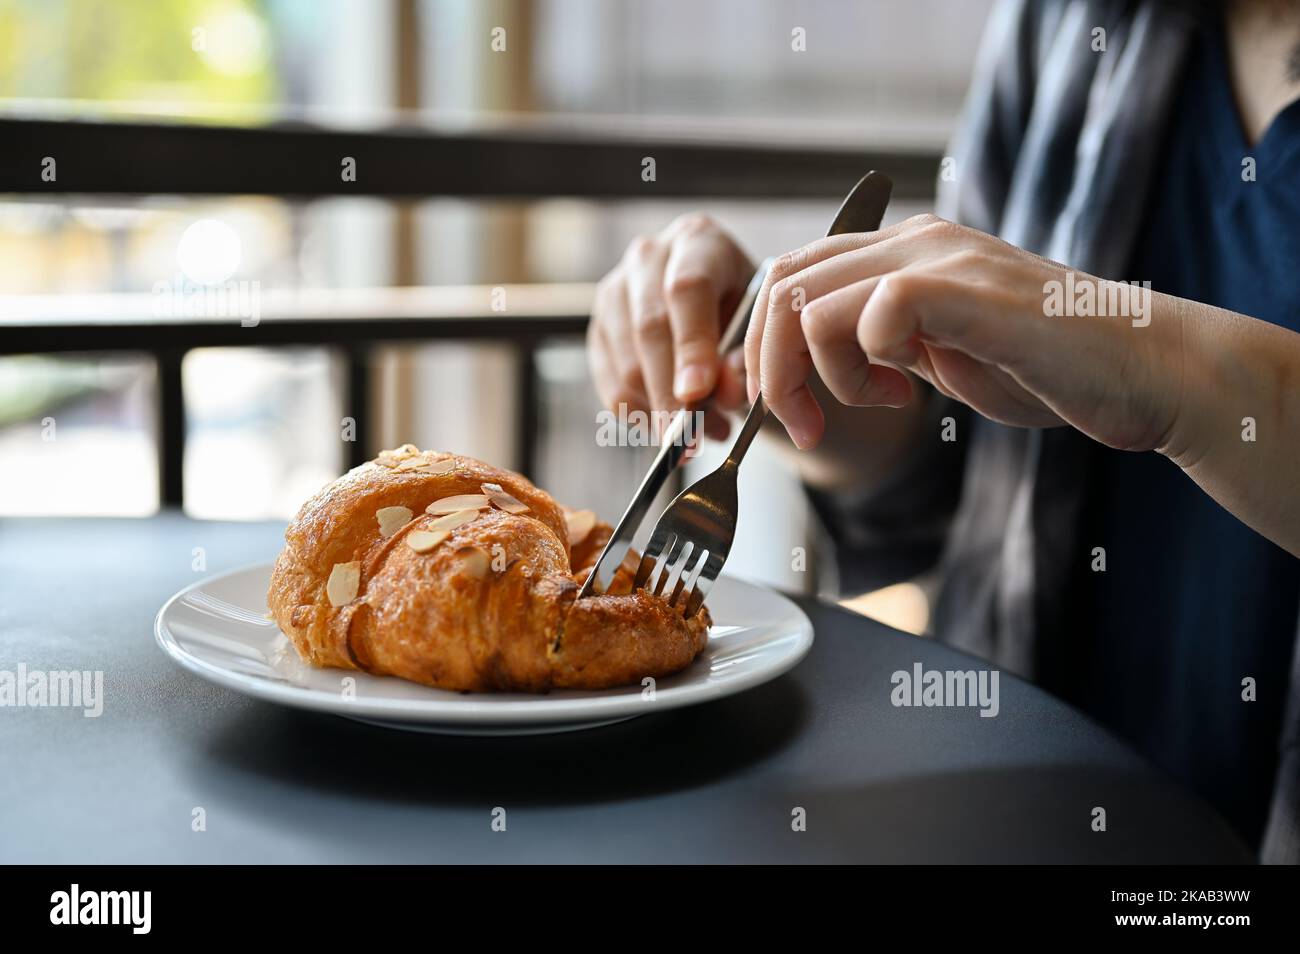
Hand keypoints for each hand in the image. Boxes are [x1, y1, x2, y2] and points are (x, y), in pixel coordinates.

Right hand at [588, 213, 753, 439]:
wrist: (720, 299)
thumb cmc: (746, 311)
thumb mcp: (758, 327)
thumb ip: (744, 360)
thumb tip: (718, 396)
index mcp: (698, 241)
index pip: (687, 289)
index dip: (691, 344)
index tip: (698, 392)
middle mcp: (649, 256)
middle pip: (649, 327)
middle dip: (668, 391)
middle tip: (687, 437)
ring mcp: (616, 289)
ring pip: (625, 359)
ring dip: (656, 410)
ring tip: (692, 439)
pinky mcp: (597, 325)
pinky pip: (609, 381)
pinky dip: (638, 414)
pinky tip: (667, 428)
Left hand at [745, 214, 1182, 454]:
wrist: (1143, 371)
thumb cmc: (1046, 368)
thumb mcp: (939, 354)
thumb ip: (880, 345)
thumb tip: (814, 362)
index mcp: (901, 249)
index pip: (791, 275)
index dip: (764, 346)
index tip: (787, 408)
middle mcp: (914, 239)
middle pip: (783, 284)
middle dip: (770, 367)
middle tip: (803, 424)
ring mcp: (942, 258)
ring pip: (811, 301)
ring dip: (814, 375)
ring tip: (865, 408)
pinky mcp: (970, 290)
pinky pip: (875, 311)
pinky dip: (868, 364)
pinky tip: (912, 394)